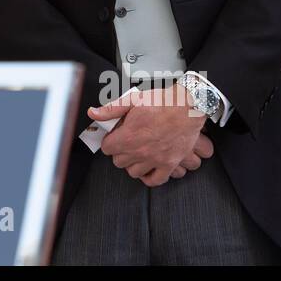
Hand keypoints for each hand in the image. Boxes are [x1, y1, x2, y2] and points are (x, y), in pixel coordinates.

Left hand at [89, 85, 206, 187]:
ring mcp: (155, 159)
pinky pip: (155, 180)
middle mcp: (140, 151)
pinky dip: (149, 177)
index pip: (107, 148)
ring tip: (136, 155)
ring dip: (132, 164)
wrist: (188, 107)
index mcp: (128, 136)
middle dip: (119, 152)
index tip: (114, 137)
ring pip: (133, 172)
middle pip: (119, 162)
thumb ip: (111, 109)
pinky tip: (147, 170)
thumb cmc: (162, 102)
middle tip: (125, 144)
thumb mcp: (133, 100)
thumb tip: (93, 113)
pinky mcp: (169, 164)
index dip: (109, 141)